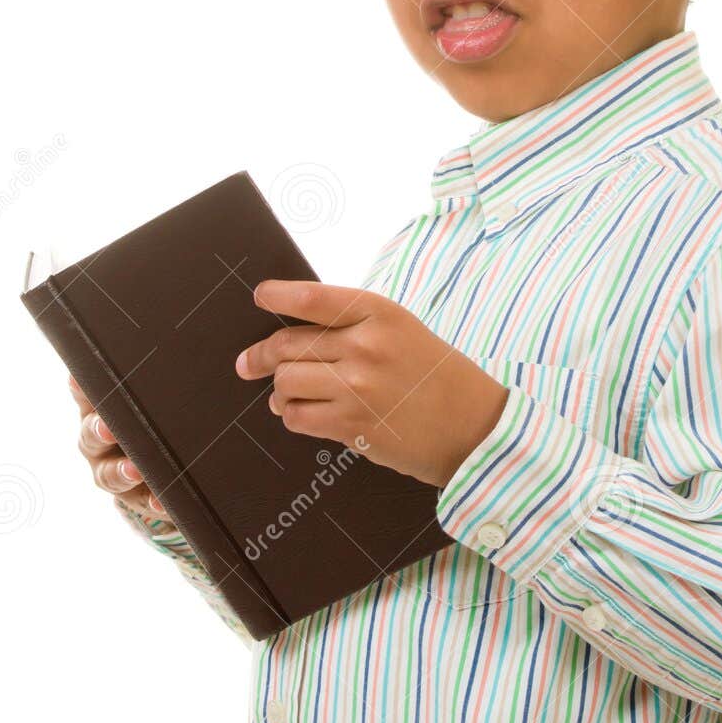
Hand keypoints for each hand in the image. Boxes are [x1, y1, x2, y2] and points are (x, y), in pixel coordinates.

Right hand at [69, 373, 169, 519]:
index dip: (80, 387)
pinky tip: (163, 500)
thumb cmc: (154, 415)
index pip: (85, 393)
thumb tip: (160, 336)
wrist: (164, 464)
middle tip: (109, 427)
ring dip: (120, 471)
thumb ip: (144, 374)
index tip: (80, 377)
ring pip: (107, 474)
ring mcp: (113, 473)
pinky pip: (143, 502)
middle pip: (90, 435)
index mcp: (99, 408)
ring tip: (135, 470)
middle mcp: (98, 442)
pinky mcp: (136, 499)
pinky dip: (153, 501)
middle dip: (98, 430)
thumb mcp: (146, 395)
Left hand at [235, 280, 509, 487]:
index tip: (260, 297)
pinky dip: (291, 415)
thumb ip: (354, 326)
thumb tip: (296, 333)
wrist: (473, 426)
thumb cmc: (436, 375)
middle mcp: (366, 346)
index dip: (278, 296)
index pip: (312, 298)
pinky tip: (299, 413)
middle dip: (260, 355)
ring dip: (279, 390)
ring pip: (286, 381)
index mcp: (380, 313)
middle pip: (289, 344)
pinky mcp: (352, 425)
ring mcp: (357, 387)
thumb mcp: (402, 330)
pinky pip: (297, 416)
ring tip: (285, 394)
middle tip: (248, 362)